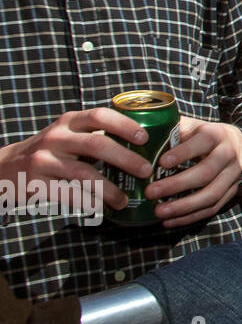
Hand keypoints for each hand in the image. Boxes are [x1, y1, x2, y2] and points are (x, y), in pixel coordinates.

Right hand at [0, 108, 152, 213]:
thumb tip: (142, 144)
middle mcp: (57, 137)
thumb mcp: (68, 134)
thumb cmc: (49, 151)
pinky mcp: (37, 183)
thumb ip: (95, 135)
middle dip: (126, 158)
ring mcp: (45, 160)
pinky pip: (69, 194)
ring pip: (85, 174)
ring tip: (124, 200)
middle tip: (146, 170)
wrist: (4, 168)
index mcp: (69, 122)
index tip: (144, 137)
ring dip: (109, 189)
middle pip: (97, 145)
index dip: (124, 124)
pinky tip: (101, 208)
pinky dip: (88, 202)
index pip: (100, 115)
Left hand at [148, 117, 241, 228]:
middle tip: (150, 192)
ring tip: (159, 212)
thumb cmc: (205, 136)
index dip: (183, 153)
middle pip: (206, 172)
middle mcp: (228, 154)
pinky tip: (170, 221)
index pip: (203, 142)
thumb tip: (139, 134)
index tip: (161, 162)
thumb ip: (173, 129)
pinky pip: (213, 208)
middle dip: (177, 184)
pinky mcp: (232, 192)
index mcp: (216, 134)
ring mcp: (232, 175)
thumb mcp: (194, 127)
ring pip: (211, 194)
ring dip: (184, 206)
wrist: (241, 147)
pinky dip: (190, 217)